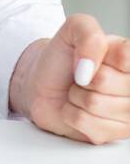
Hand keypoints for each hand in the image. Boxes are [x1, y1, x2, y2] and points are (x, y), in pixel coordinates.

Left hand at [10, 14, 129, 143]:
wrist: (42, 84)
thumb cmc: (62, 58)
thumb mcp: (73, 29)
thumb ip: (87, 33)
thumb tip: (91, 65)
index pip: (125, 57)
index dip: (98, 56)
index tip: (92, 58)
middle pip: (105, 81)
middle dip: (83, 78)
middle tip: (81, 77)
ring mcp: (127, 113)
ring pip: (95, 104)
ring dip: (75, 96)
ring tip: (78, 92)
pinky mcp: (112, 134)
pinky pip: (86, 123)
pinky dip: (70, 113)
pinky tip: (76, 108)